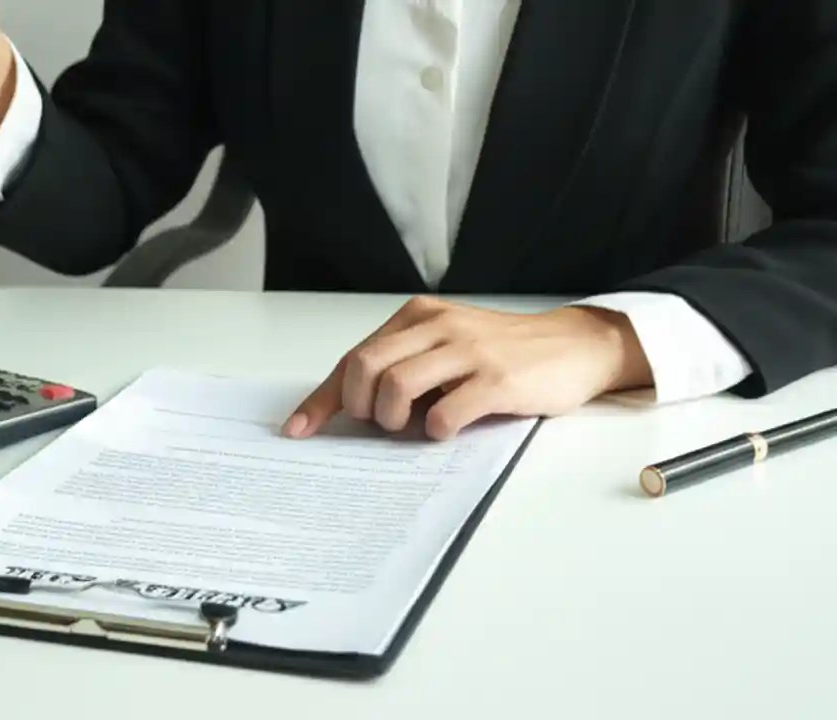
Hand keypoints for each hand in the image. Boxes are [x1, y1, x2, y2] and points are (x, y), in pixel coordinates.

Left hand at [282, 296, 653, 440]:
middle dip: (360, 407)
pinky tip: (448, 430)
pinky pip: (445, 413)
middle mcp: (437, 325)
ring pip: (397, 386)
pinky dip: (436, 432)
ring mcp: (468, 350)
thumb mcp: (444, 347)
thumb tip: (352, 408)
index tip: (298, 430)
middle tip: (381, 424)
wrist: (573, 346)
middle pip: (365, 368)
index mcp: (417, 316)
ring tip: (413, 427)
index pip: (354, 358)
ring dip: (393, 420)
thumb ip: (403, 366)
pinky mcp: (497, 379)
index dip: (321, 399)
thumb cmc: (500, 353)